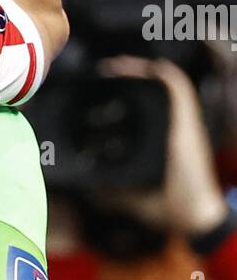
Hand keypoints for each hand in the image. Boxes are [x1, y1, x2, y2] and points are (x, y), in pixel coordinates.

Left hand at [101, 57, 226, 236]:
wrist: (193, 216)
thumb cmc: (169, 207)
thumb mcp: (131, 197)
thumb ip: (110, 192)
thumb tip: (86, 190)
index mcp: (162, 139)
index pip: (147, 105)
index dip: (129, 91)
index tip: (102, 85)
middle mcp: (173, 127)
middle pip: (156, 88)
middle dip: (132, 73)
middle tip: (105, 68)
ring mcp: (182, 124)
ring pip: (167, 83)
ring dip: (143, 69)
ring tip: (118, 63)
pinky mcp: (187, 125)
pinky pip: (180, 90)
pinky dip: (165, 75)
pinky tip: (149, 67)